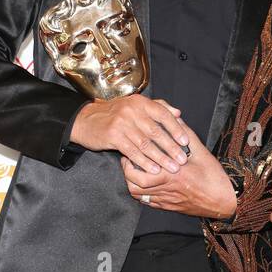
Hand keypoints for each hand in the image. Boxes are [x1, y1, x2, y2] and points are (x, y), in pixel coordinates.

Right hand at [70, 96, 190, 174]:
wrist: (86, 120)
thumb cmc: (115, 114)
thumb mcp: (135, 105)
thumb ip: (158, 107)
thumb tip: (178, 113)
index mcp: (140, 102)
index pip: (163, 114)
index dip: (176, 128)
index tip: (186, 141)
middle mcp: (132, 111)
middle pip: (156, 131)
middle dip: (171, 147)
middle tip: (182, 159)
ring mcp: (122, 123)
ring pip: (145, 144)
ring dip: (160, 157)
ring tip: (172, 167)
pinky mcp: (113, 136)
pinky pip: (132, 151)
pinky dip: (144, 162)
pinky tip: (153, 169)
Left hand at [120, 126, 236, 218]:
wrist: (223, 200)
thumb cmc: (214, 177)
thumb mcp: (201, 152)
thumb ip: (185, 135)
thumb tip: (175, 118)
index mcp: (171, 174)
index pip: (142, 168)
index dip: (131, 159)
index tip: (131, 149)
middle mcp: (165, 188)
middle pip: (134, 184)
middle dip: (127, 172)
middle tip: (128, 160)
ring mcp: (165, 200)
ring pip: (138, 195)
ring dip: (132, 183)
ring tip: (134, 171)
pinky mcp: (168, 207)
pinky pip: (147, 202)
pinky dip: (141, 193)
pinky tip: (144, 184)